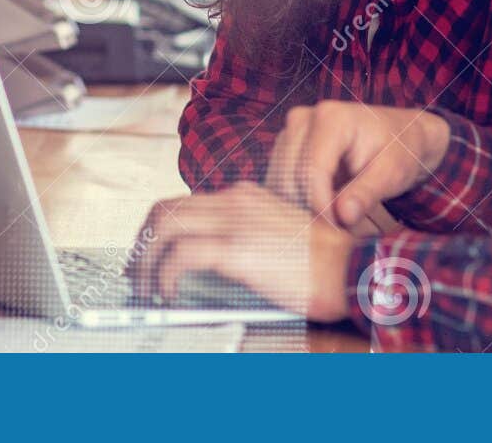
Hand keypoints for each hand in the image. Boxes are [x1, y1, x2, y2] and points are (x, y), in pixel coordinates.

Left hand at [129, 182, 355, 321]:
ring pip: (164, 227)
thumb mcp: (279, 236)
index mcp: (245, 196)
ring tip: (146, 289)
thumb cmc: (326, 262)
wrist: (353, 267)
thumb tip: (215, 263)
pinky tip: (167, 294)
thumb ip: (248, 238)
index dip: (159, 232)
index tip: (150, 258)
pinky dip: (164, 276)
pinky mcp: (236, 247)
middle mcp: (235, 200)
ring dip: (146, 261)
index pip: (184, 203)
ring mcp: (234, 221)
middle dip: (142, 243)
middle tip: (137, 275)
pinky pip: (180, 255)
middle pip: (165, 210)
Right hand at [264, 101, 449, 228]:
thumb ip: (366, 194)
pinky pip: (280, 182)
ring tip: (332, 218)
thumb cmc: (398, 150)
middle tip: (337, 229)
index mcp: (332, 118)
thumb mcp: (391, 173)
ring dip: (301, 207)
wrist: (398, 134)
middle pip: (290, 177)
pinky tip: (320, 208)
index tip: (338, 229)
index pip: (312, 170)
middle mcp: (304, 119)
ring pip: (280, 183)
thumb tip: (343, 217)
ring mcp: (291, 131)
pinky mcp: (286, 146)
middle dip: (311, 208)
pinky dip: (296, 200)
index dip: (321, 205)